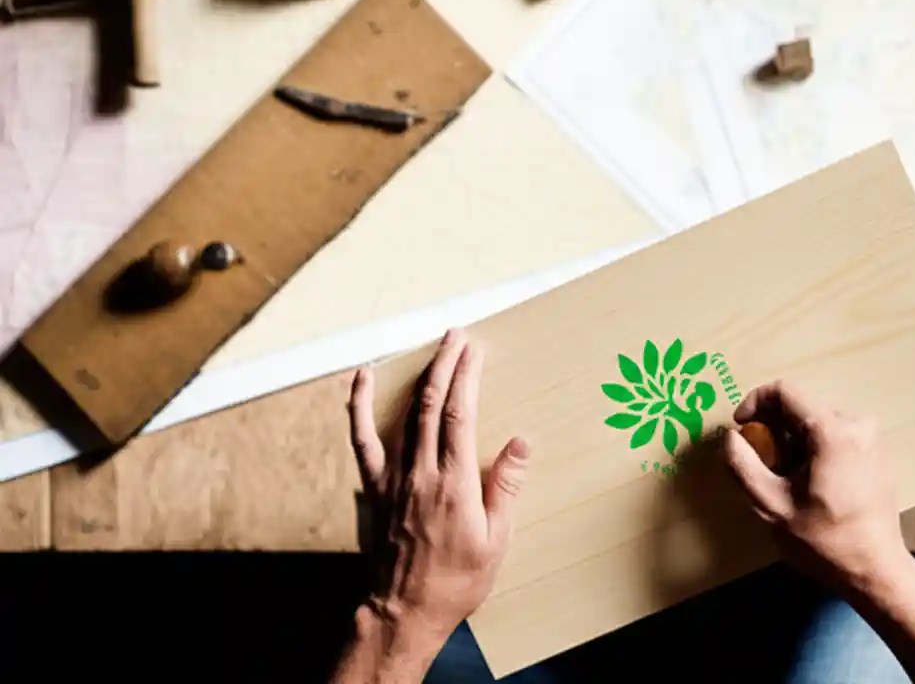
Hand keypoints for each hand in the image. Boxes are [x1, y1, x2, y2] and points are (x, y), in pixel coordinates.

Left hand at [336, 328, 530, 681]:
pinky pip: (363, 439)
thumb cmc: (455, 581)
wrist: (404, 611)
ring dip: (418, 378)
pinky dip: (360, 405)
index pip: (460, 415)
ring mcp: (393, 479)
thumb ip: (505, 488)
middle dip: (446, 364)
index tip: (475, 349)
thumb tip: (520, 443)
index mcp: (455, 484)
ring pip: (403, 415)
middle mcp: (421, 473)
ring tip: (430, 349)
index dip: (466, 376)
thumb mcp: (496, 541)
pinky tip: (362, 378)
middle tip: (458, 336)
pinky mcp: (375, 488)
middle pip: (432, 405)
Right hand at [723, 381, 907, 595]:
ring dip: (794, 439)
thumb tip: (731, 436)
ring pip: (816, 418)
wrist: (875, 568)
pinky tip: (811, 480)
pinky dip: (814, 446)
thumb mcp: (771, 506)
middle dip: (774, 427)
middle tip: (764, 463)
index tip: (742, 429)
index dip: (755, 402)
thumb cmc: (823, 541)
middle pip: (802, 405)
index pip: (785, 391)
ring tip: (787, 476)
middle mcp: (857, 423)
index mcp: (832, 432)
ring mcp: (871, 435)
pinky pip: (835, 432)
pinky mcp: (877, 449)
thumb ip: (743, 465)